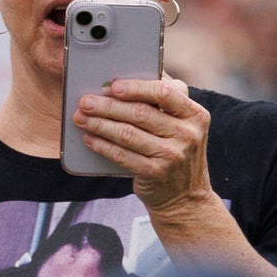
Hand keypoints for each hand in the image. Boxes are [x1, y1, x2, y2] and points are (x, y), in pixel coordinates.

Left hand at [74, 75, 212, 216]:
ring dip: (99, 124)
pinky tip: (89, 138)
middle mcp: (188, 135)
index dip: (136, 88)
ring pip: (127, 134)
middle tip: (85, 101)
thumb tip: (120, 79)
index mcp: (195, 115)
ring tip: (80, 117)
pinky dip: (102, 145)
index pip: (164, 93)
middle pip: (140, 113)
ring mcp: (173, 156)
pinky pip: (121, 155)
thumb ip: (161, 100)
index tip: (112, 85)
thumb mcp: (181, 124)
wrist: (186, 197)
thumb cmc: (175, 149)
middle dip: (107, 106)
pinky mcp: (156, 173)